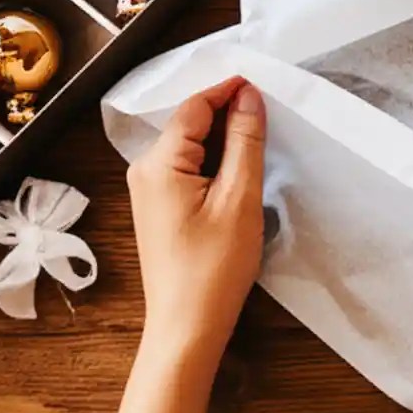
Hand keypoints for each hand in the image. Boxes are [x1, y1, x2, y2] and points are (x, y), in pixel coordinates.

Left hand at [125, 76, 266, 353]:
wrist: (187, 327)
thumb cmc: (214, 268)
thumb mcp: (239, 198)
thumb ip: (245, 142)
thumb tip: (249, 98)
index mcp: (159, 163)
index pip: (194, 108)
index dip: (227, 90)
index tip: (261, 85)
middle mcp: (144, 170)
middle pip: (189, 124)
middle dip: (226, 113)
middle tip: (267, 113)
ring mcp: (148, 191)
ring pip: (189, 147)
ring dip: (222, 139)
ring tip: (258, 141)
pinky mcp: (158, 209)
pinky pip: (186, 169)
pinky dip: (213, 162)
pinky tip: (237, 171)